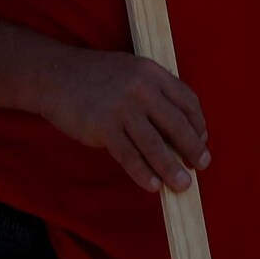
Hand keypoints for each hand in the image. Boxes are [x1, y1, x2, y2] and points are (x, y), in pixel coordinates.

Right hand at [40, 47, 209, 192]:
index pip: (187, 101)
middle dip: (192, 148)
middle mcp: (143, 89)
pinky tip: (153, 185)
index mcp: (154, 73)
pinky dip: (143, 172)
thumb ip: (156, 94)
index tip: (202, 140)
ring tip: (182, 185)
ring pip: (154, 144)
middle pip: (176, 124)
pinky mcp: (103, 127)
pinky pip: (128, 155)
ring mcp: (123, 109)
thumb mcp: (134, 73)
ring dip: (171, 167)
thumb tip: (177, 130)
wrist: (57, 75)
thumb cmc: (99, 77)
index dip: (198, 123)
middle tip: (202, 165)